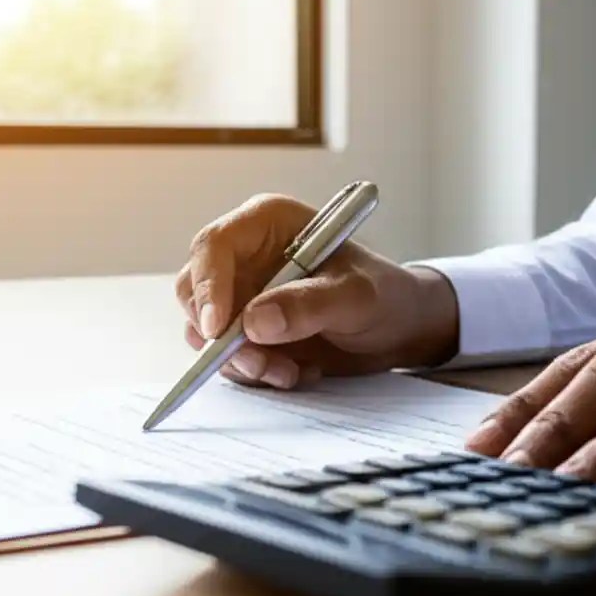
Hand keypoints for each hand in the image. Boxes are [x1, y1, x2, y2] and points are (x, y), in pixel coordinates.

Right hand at [175, 194, 459, 388]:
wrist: (398, 331)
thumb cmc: (385, 296)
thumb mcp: (357, 297)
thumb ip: (308, 305)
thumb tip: (253, 323)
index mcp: (266, 224)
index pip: (214, 246)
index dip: (208, 286)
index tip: (218, 329)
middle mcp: (244, 256)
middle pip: (196, 291)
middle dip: (222, 336)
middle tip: (260, 363)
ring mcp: (240, 294)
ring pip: (205, 330)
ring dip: (241, 360)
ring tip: (289, 370)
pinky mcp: (243, 329)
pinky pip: (224, 355)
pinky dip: (252, 371)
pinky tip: (293, 371)